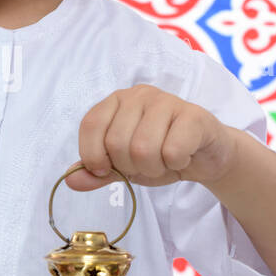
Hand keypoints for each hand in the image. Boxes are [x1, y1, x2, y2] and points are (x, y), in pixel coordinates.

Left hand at [66, 84, 237, 191]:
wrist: (206, 157)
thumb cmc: (161, 155)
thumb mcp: (124, 166)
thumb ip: (97, 172)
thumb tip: (70, 179)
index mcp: (117, 101)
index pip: (90, 125)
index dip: (94, 155)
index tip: (107, 170)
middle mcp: (139, 95)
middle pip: (116, 143)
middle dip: (131, 167)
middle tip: (147, 165)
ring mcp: (167, 101)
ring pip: (143, 149)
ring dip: (154, 168)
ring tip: (164, 161)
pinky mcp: (194, 115)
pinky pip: (172, 151)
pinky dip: (176, 164)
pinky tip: (183, 156)